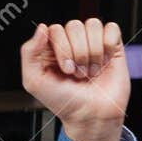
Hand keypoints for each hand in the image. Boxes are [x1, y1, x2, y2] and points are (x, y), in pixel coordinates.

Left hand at [20, 19, 127, 140]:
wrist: (91, 115)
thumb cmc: (63, 101)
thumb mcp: (34, 81)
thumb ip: (29, 52)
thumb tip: (41, 27)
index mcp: (51, 48)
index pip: (54, 29)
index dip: (61, 48)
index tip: (64, 69)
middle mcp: (71, 42)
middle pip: (74, 25)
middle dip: (77, 52)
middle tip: (78, 73)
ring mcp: (92, 43)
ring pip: (92, 24)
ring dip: (93, 51)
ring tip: (90, 71)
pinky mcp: (112, 47)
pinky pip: (111, 28)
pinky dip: (108, 44)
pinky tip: (104, 61)